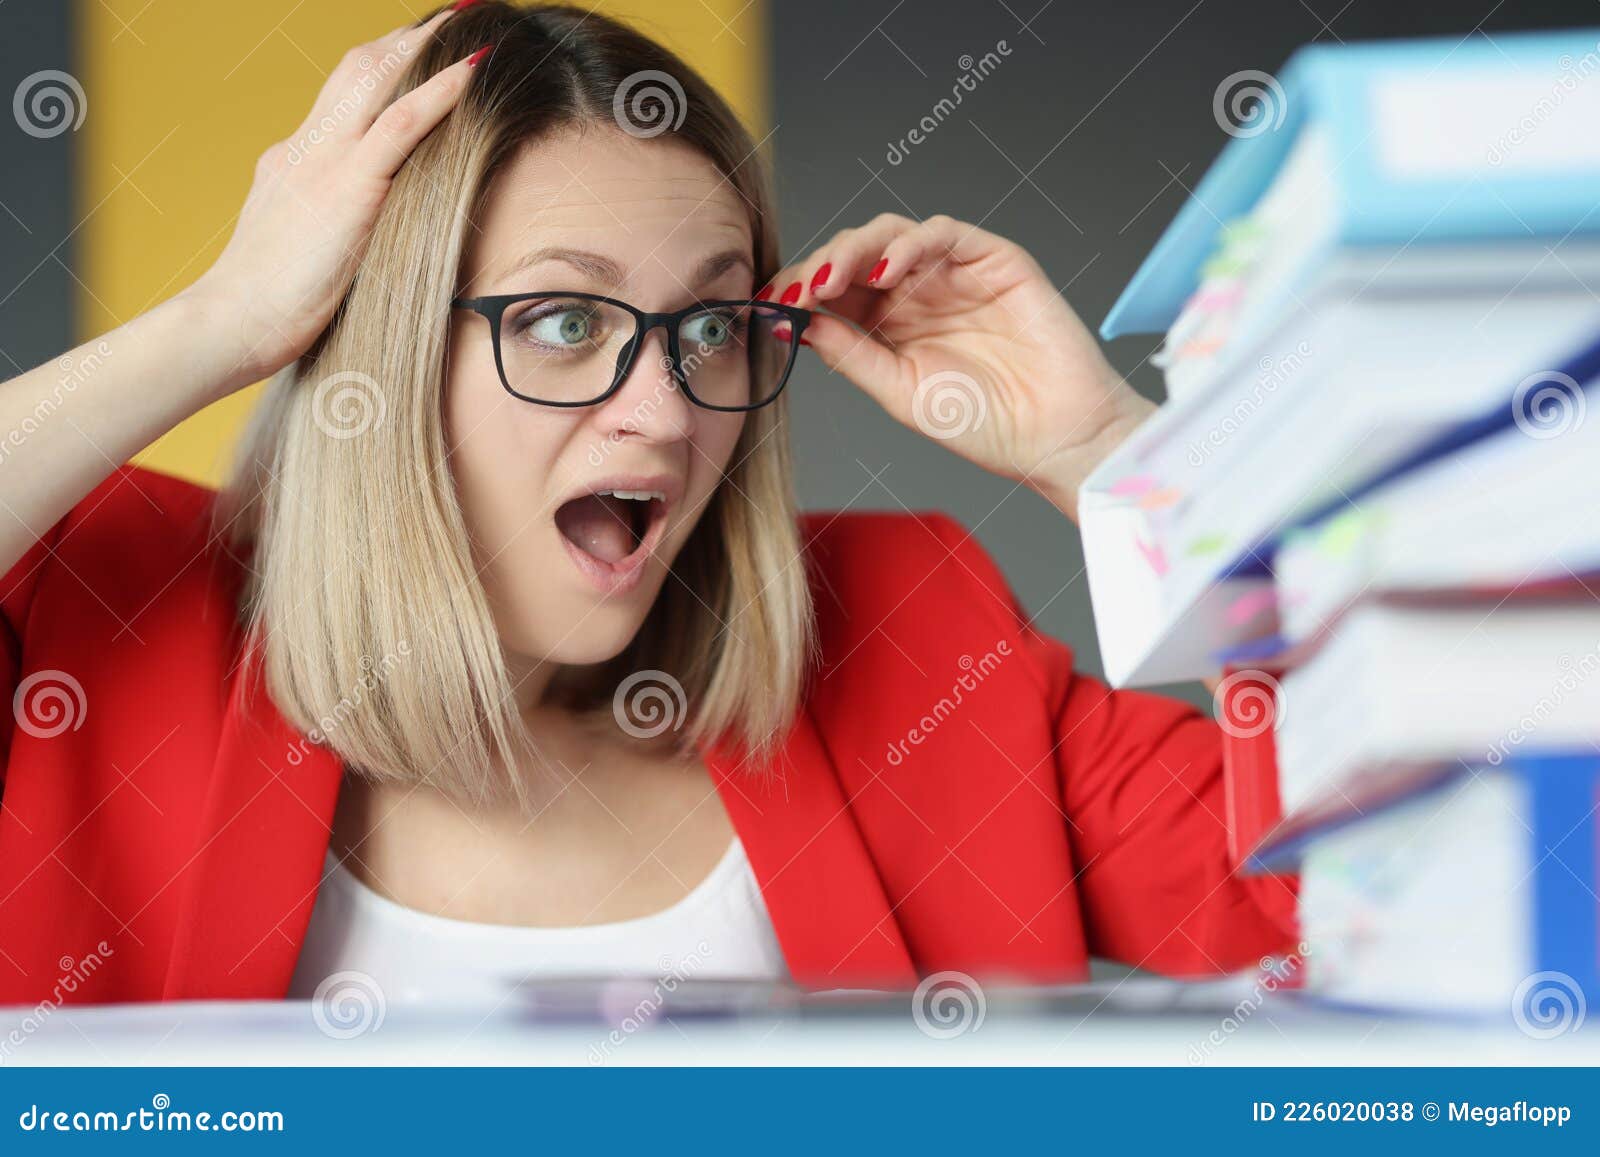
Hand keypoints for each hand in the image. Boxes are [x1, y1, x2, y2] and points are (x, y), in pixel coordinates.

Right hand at [183, 9, 479, 393]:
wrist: (231, 322)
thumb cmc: (264, 308)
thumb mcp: (296, 253)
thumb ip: (325, 230)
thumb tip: (357, 240)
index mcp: (291, 162)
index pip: (340, 99)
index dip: (379, 69)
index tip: (410, 50)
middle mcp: (305, 149)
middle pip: (355, 71)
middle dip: (400, 41)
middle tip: (444, 18)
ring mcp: (324, 162)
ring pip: (376, 79)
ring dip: (422, 45)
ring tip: (464, 19)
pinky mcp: (349, 187)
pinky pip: (401, 123)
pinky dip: (440, 91)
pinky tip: (472, 69)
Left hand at [771, 213, 1153, 520]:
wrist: (1054, 437)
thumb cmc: (986, 424)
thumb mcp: (899, 393)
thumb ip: (849, 355)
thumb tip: (794, 323)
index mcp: (889, 325)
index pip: (834, 290)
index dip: (800, 290)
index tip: (769, 306)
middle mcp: (917, 292)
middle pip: (855, 256)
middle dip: (819, 267)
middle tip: (797, 292)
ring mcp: (953, 273)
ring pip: (891, 235)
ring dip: (853, 250)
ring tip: (831, 281)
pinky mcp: (992, 259)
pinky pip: (943, 233)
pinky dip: (910, 243)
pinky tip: (887, 270)